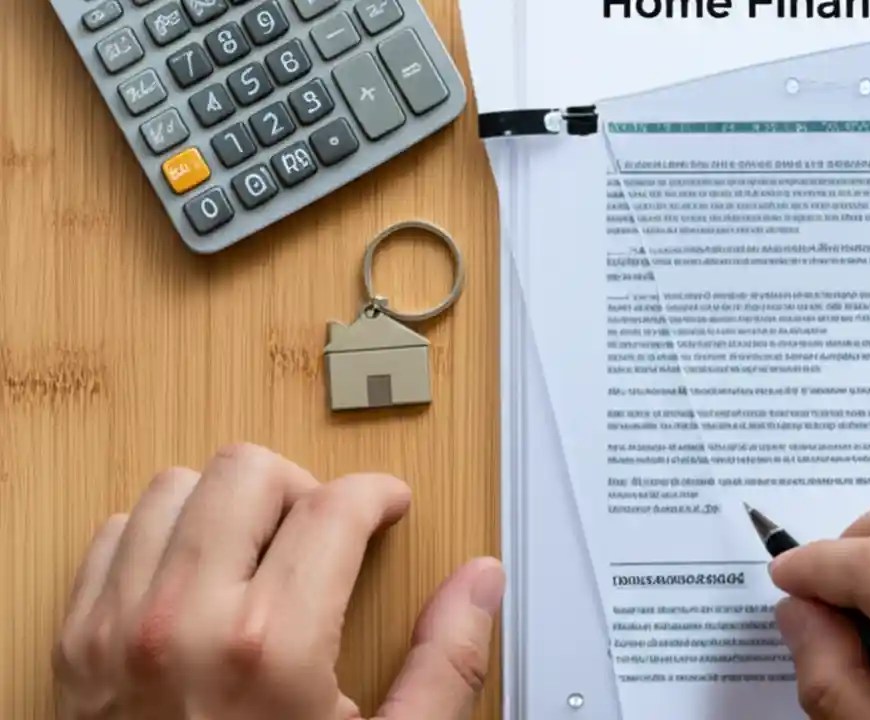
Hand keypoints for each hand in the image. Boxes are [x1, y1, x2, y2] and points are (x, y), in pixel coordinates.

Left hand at [53, 443, 504, 719]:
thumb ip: (444, 668)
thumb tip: (479, 584)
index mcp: (271, 648)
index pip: (334, 507)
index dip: (376, 494)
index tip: (386, 504)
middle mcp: (183, 623)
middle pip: (247, 472)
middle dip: (301, 489)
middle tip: (322, 533)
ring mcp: (117, 628)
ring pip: (175, 489)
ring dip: (227, 507)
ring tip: (259, 554)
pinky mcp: (74, 642)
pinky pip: (117, 533)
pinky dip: (163, 537)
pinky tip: (199, 579)